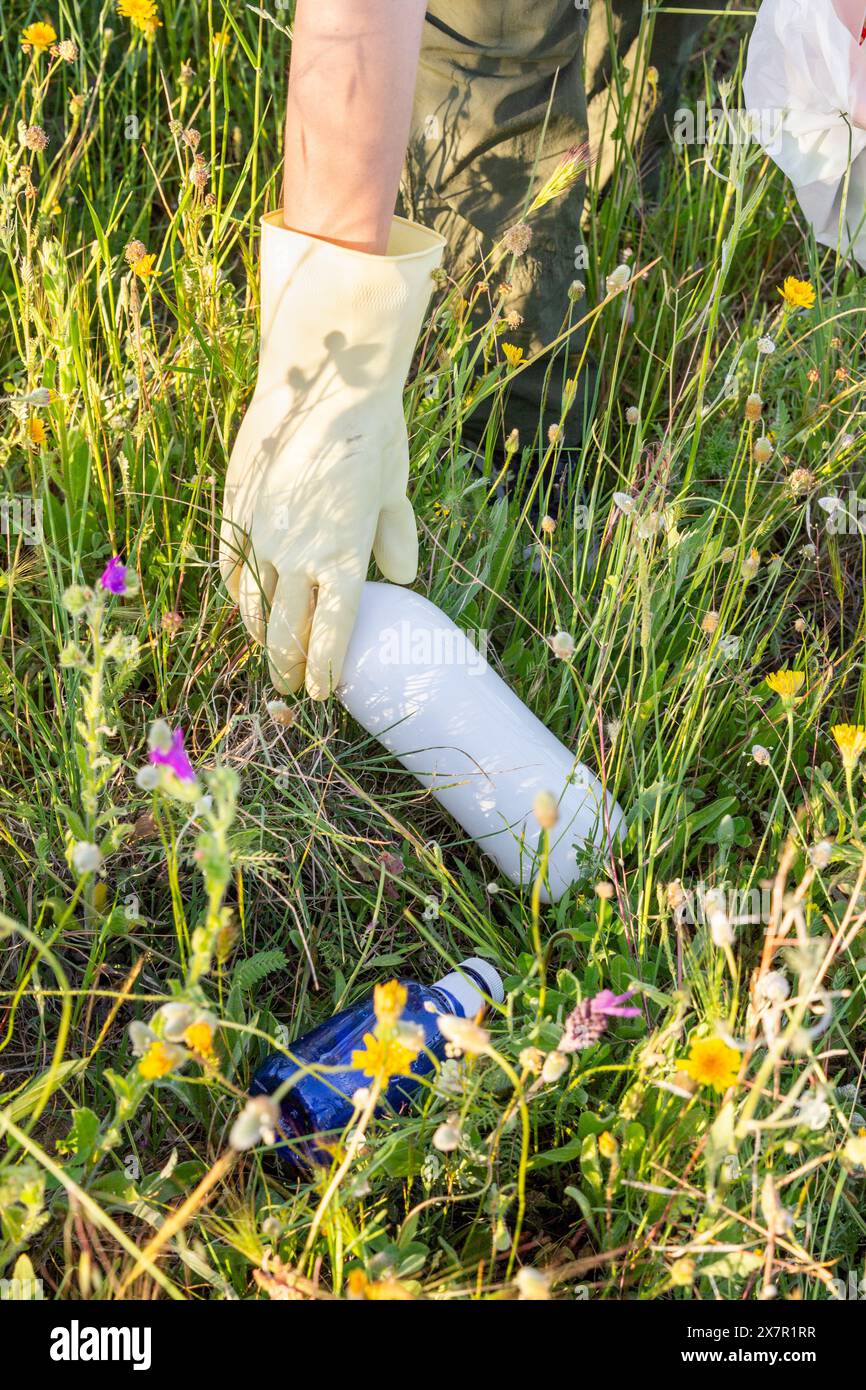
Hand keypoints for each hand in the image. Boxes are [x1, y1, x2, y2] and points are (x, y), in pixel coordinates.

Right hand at [220, 213, 442, 697]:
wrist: (323, 378)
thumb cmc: (371, 432)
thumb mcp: (393, 488)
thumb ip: (395, 536)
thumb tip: (402, 577)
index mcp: (344, 557)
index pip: (332, 635)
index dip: (326, 670)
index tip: (325, 693)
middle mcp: (298, 555)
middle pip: (286, 631)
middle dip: (289, 666)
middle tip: (293, 688)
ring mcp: (262, 533)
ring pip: (253, 604)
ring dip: (260, 636)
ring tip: (268, 654)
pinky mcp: (237, 509)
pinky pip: (231, 565)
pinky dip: (238, 592)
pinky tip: (245, 604)